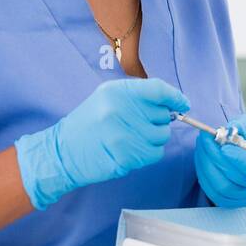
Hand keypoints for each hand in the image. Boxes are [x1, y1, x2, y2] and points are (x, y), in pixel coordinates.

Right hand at [15, 78, 189, 209]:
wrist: (62, 152)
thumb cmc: (89, 124)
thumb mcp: (107, 99)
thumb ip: (137, 98)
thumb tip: (171, 103)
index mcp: (117, 91)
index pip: (158, 89)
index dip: (175, 97)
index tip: (183, 104)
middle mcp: (121, 109)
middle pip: (163, 115)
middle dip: (158, 122)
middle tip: (138, 127)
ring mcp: (123, 134)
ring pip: (162, 136)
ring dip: (153, 139)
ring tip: (131, 139)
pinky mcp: (125, 155)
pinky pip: (155, 153)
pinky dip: (149, 154)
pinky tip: (131, 151)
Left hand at [194, 113, 245, 207]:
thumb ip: (244, 127)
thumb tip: (231, 131)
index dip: (240, 161)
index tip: (224, 147)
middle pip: (237, 180)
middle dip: (218, 157)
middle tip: (206, 138)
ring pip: (222, 186)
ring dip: (207, 163)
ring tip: (203, 144)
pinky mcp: (229, 201)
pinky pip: (212, 191)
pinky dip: (204, 172)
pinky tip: (203, 156)